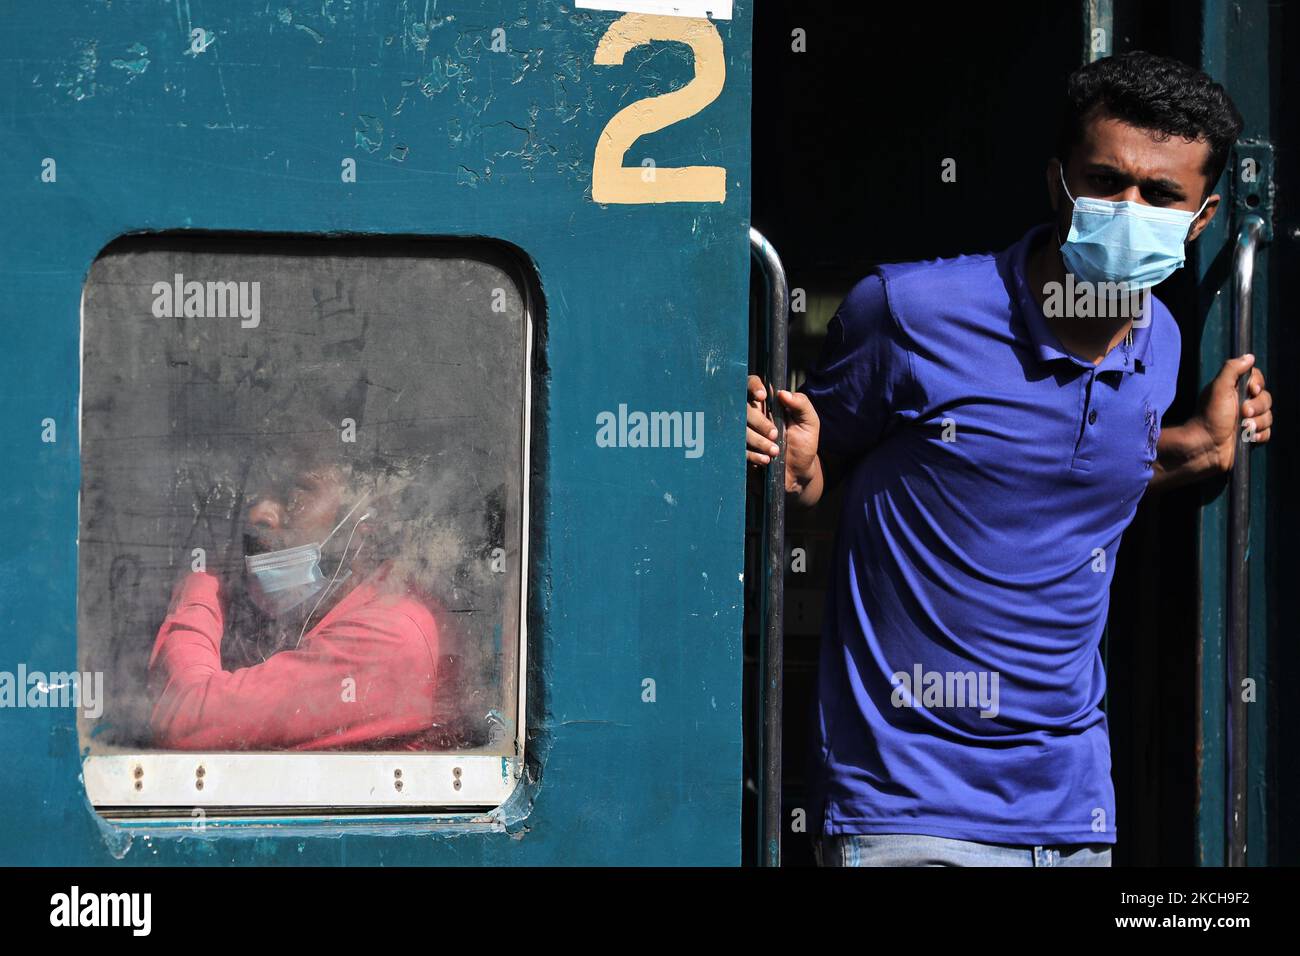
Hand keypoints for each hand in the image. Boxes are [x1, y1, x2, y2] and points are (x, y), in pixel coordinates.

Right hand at [745, 374, 820, 493]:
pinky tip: (766, 460)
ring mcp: (743, 433)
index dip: (753, 386)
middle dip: (759, 421)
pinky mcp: (739, 450)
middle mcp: (752, 415)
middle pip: (742, 407)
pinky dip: (752, 454)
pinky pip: (737, 448)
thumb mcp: (810, 423)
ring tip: (774, 451)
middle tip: (775, 434)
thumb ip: (802, 404)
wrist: (797, 475)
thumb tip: (783, 393)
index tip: (762, 397)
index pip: (751, 384)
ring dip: (757, 440)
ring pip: (738, 429)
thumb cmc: (803, 445)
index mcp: (767, 404)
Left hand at [1198, 353, 1272, 470]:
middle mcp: (1241, 404)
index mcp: (1233, 391)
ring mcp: (1246, 421)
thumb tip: (1249, 356)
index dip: (1258, 384)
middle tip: (1243, 413)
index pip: (1257, 380)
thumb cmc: (1209, 416)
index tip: (1251, 390)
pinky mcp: (1250, 436)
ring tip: (1243, 428)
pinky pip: (1267, 433)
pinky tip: (1249, 438)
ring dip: (1258, 423)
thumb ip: (1232, 369)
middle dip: (1257, 407)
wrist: (1204, 447)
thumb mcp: (1218, 388)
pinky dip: (1260, 435)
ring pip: (1268, 417)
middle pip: (1266, 399)